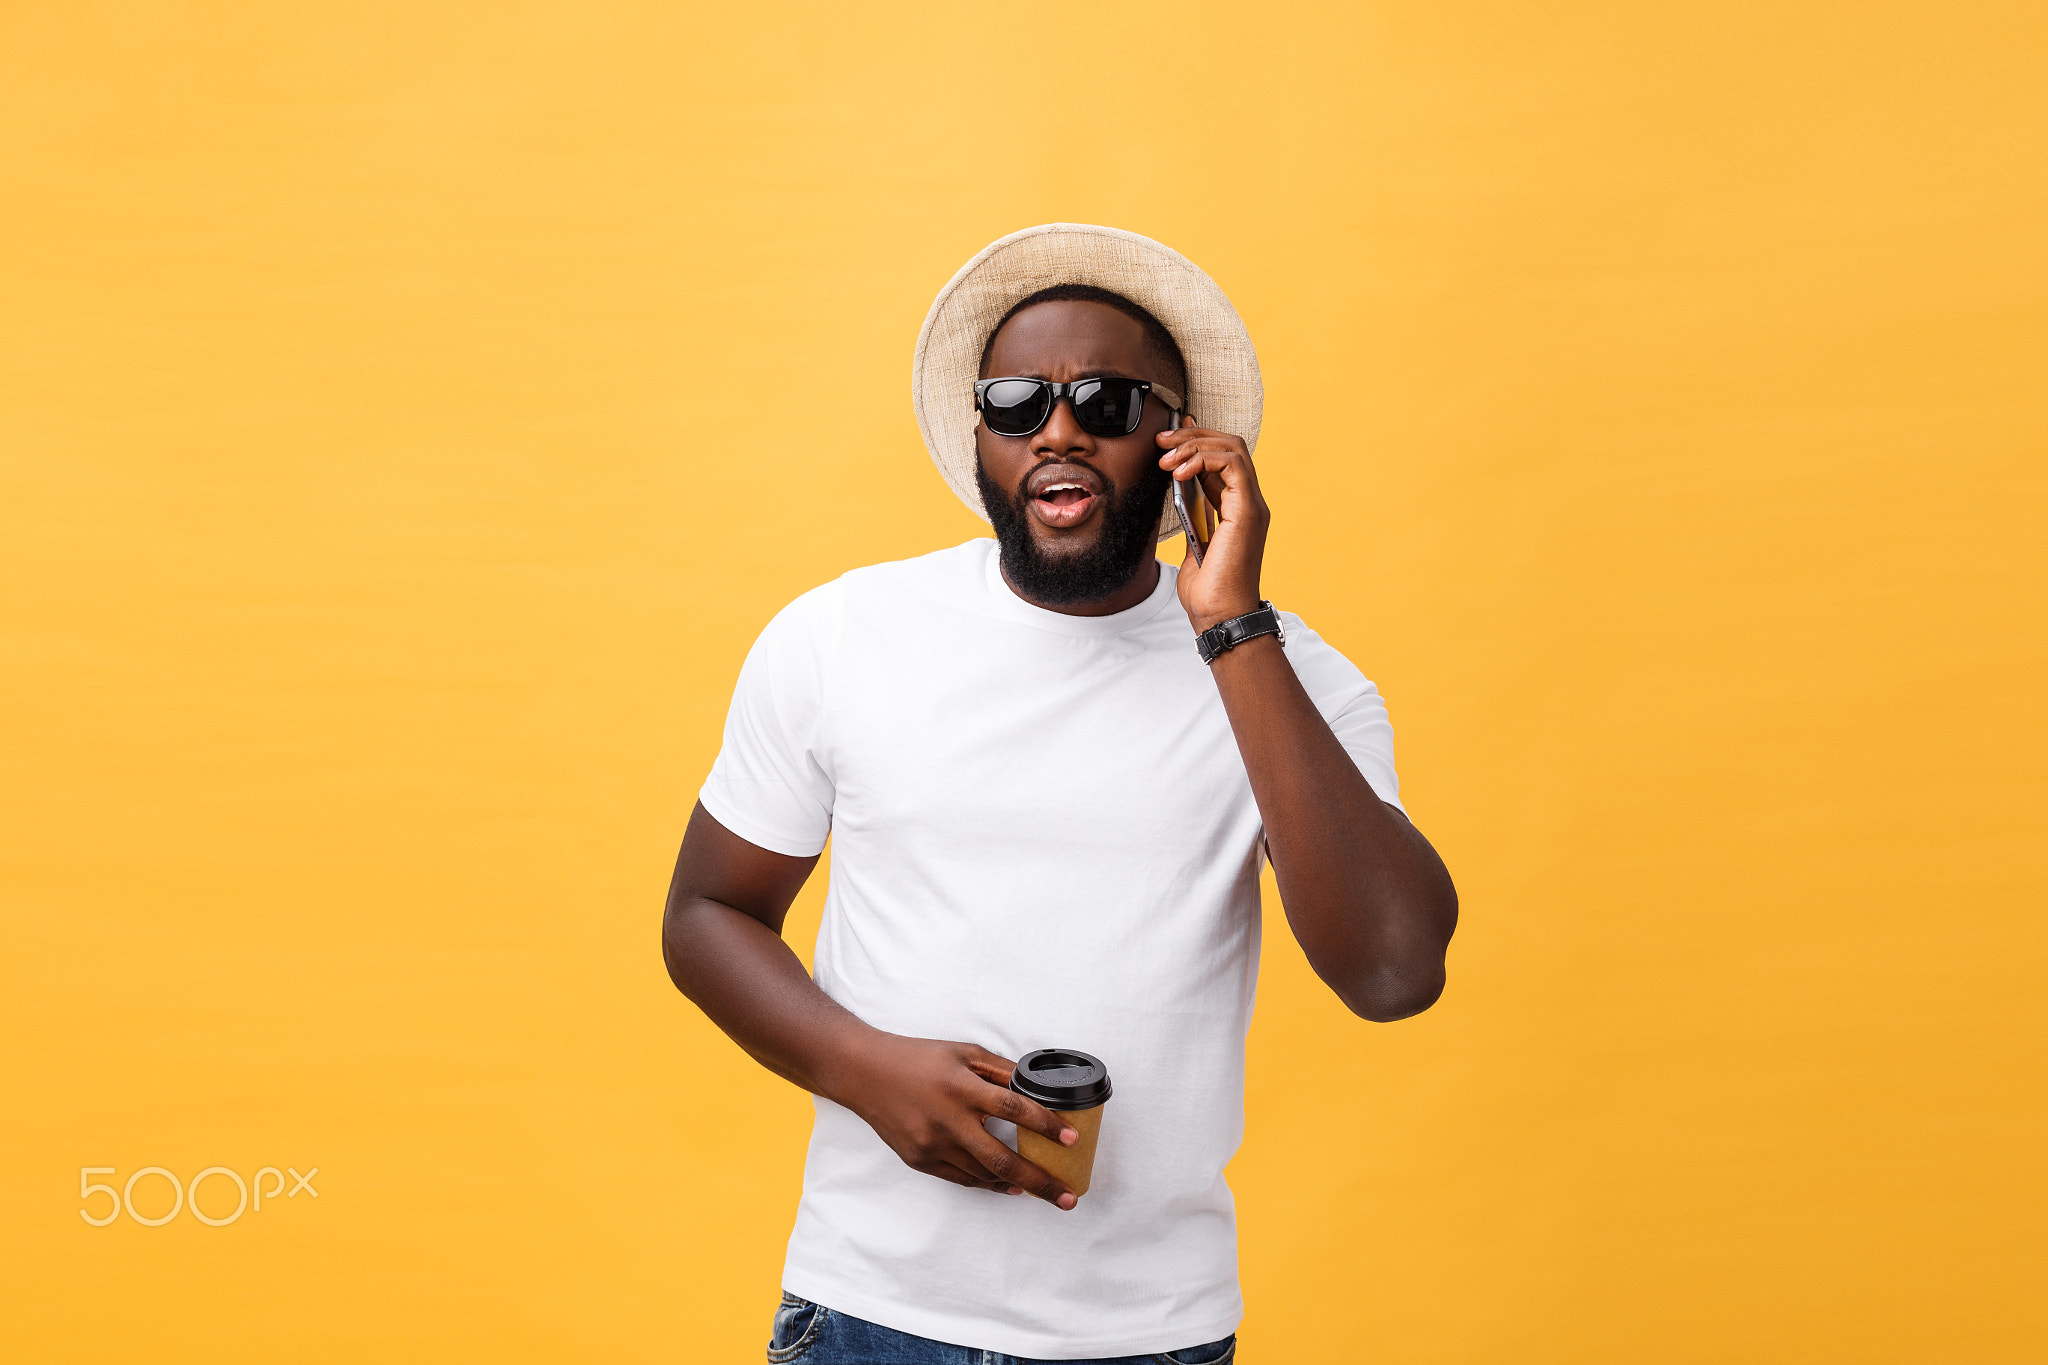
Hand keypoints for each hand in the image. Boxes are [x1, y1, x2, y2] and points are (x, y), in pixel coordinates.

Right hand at [829, 1033, 1081, 1208]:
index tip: (1071, 1139)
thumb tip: (1036, 1088)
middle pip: (1001, 1159)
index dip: (1045, 1125)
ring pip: (983, 1174)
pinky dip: (989, 1184)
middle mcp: (947, 1120)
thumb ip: (1001, 1070)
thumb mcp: (963, 1052)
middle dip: (1040, 1181)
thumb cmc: (918, 1058)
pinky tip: (1010, 1186)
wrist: (865, 1074)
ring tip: (1044, 1191)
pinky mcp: (920, 1160)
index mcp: (961, 1087)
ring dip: (1017, 1184)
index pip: (1013, 1109)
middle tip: (1068, 1196)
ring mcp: (931, 1144)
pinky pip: (962, 1179)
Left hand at [1157, 423, 1269, 632]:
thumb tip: (1179, 490)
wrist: (1219, 617)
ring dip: (1194, 445)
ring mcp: (1252, 505)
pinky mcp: (1249, 511)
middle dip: (1192, 436)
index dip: (1197, 441)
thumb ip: (1193, 517)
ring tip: (1166, 458)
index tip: (1169, 437)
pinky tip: (1179, 472)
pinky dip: (1203, 459)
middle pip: (1229, 446)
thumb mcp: (1193, 545)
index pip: (1223, 459)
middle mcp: (1248, 502)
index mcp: (1236, 509)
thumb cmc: (1207, 592)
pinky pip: (1232, 464)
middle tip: (1162, 440)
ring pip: (1232, 448)